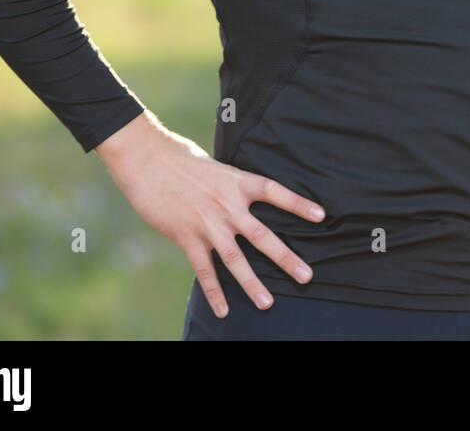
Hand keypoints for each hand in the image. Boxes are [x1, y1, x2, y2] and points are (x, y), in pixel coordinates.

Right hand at [96, 112, 324, 317]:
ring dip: (252, 284)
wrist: (147, 159)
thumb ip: (232, 187)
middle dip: (286, 258)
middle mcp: (228, 205)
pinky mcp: (186, 237)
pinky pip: (204, 270)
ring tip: (268, 303)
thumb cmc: (182, 158)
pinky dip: (214, 291)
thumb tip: (243, 201)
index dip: (299, 204)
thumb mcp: (217, 167)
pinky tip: (223, 310)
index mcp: (238, 182)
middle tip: (307, 276)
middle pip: (262, 236)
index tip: (321, 216)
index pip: (276, 192)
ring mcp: (207, 224)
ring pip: (235, 259)